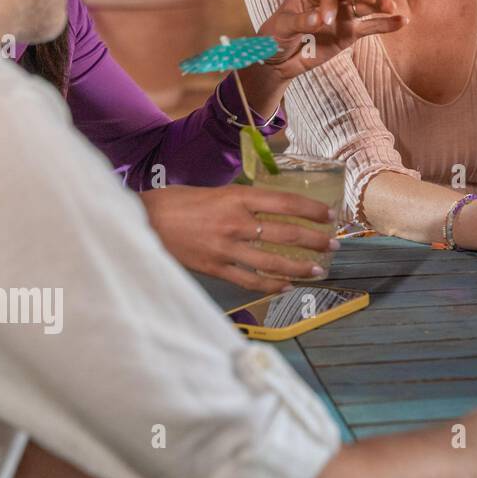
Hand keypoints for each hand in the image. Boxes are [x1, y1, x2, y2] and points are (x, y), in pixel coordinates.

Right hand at [140, 184, 338, 292]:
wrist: (142, 221)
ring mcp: (226, 248)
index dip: (312, 210)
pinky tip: (286, 286)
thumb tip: (270, 207)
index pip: (285, 202)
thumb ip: (242, 200)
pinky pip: (250, 280)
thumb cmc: (177, 202)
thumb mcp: (214, 191)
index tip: (329, 215)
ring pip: (273, 262)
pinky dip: (271, 285)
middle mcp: (235, 223)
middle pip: (286, 234)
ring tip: (318, 271)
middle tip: (334, 245)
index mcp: (237, 198)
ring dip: (299, 268)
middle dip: (315, 241)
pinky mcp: (215, 268)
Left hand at [258, 0, 405, 79]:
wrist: (279, 59)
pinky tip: (402, 21)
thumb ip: (300, 21)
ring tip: (393, 7)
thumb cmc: (275, 36)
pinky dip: (386, 24)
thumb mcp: (280, 27)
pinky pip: (371, 27)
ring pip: (365, 6)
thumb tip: (320, 19)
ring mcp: (344, 14)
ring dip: (379, 5)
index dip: (328, 3)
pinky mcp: (351, 32)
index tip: (324, 21)